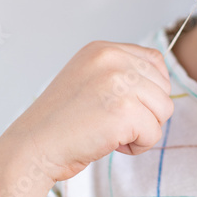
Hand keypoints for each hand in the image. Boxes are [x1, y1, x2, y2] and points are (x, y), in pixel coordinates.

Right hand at [4, 41, 173, 184]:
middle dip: (146, 111)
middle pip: (163, 86)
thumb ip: (121, 73)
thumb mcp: (89, 80)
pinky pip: (154, 134)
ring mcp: (119, 82)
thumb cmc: (61, 122)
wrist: (33, 147)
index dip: (148, 89)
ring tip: (110, 132)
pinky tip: (109, 144)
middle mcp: (112, 58)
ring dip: (142, 130)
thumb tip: (163, 83)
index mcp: (103, 49)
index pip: (155, 61)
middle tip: (111, 122)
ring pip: (164, 110)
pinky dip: (136, 147)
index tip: (123, 105)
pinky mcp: (124, 110)